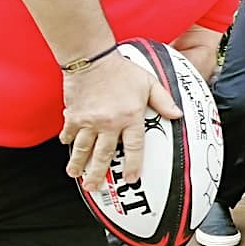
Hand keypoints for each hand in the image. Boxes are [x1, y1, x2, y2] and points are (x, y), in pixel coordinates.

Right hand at [60, 53, 181, 190]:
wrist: (94, 59)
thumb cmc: (123, 70)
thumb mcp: (150, 83)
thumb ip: (163, 101)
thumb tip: (177, 115)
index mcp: (130, 116)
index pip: (133, 148)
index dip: (132, 165)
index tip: (130, 179)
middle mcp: (109, 122)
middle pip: (103, 155)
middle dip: (98, 173)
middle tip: (94, 186)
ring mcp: (89, 120)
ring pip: (82, 148)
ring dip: (78, 163)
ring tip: (75, 174)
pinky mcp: (74, 115)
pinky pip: (69, 133)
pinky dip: (67, 141)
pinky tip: (66, 147)